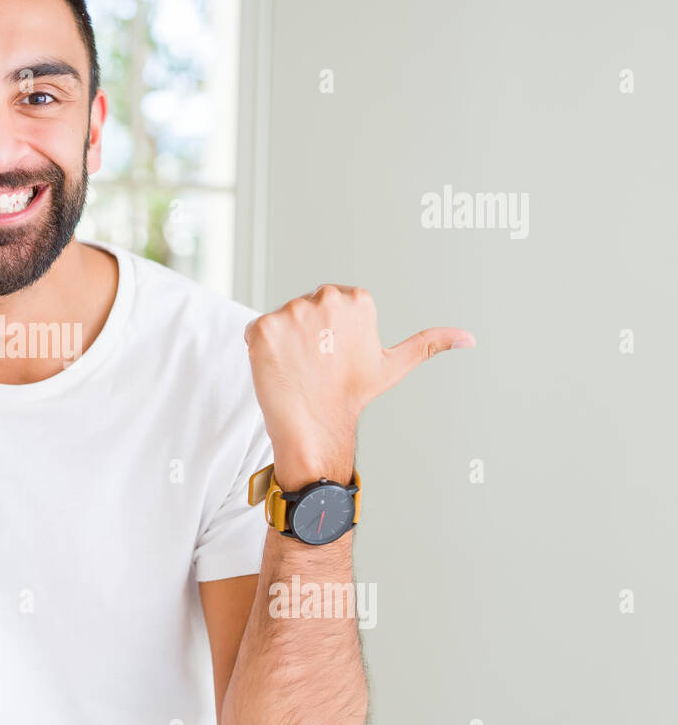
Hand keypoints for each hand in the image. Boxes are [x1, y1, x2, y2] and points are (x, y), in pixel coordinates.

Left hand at [243, 284, 473, 490]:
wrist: (316, 426)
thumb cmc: (351, 395)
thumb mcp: (393, 365)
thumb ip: (429, 343)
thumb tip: (470, 338)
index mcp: (356, 298)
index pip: (328, 304)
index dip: (327, 332)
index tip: (333, 355)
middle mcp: (325, 298)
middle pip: (303, 308)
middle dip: (305, 334)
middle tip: (315, 364)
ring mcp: (291, 312)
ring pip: (280, 321)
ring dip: (283, 343)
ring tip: (298, 368)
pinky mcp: (262, 327)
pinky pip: (255, 331)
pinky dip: (261, 350)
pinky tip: (278, 369)